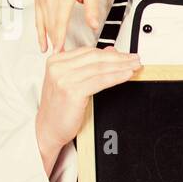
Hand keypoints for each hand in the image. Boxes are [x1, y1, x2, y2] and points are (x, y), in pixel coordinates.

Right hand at [33, 46, 140, 174]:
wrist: (48, 129)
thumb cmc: (59, 108)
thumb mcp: (72, 82)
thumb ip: (88, 66)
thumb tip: (110, 51)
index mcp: (56, 61)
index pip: (89, 52)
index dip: (111, 53)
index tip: (126, 55)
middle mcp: (58, 67)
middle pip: (96, 57)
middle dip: (119, 58)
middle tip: (134, 59)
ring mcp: (64, 78)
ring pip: (100, 68)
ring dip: (121, 66)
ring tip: (135, 67)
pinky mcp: (72, 91)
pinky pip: (100, 81)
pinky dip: (116, 77)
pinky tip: (127, 75)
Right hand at [36, 0, 105, 52]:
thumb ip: (92, 9)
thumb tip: (94, 25)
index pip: (60, 20)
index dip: (59, 37)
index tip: (60, 49)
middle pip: (50, 24)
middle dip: (54, 42)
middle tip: (59, 58)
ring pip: (43, 22)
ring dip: (45, 38)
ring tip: (50, 53)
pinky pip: (38, 18)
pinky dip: (39, 30)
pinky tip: (42, 42)